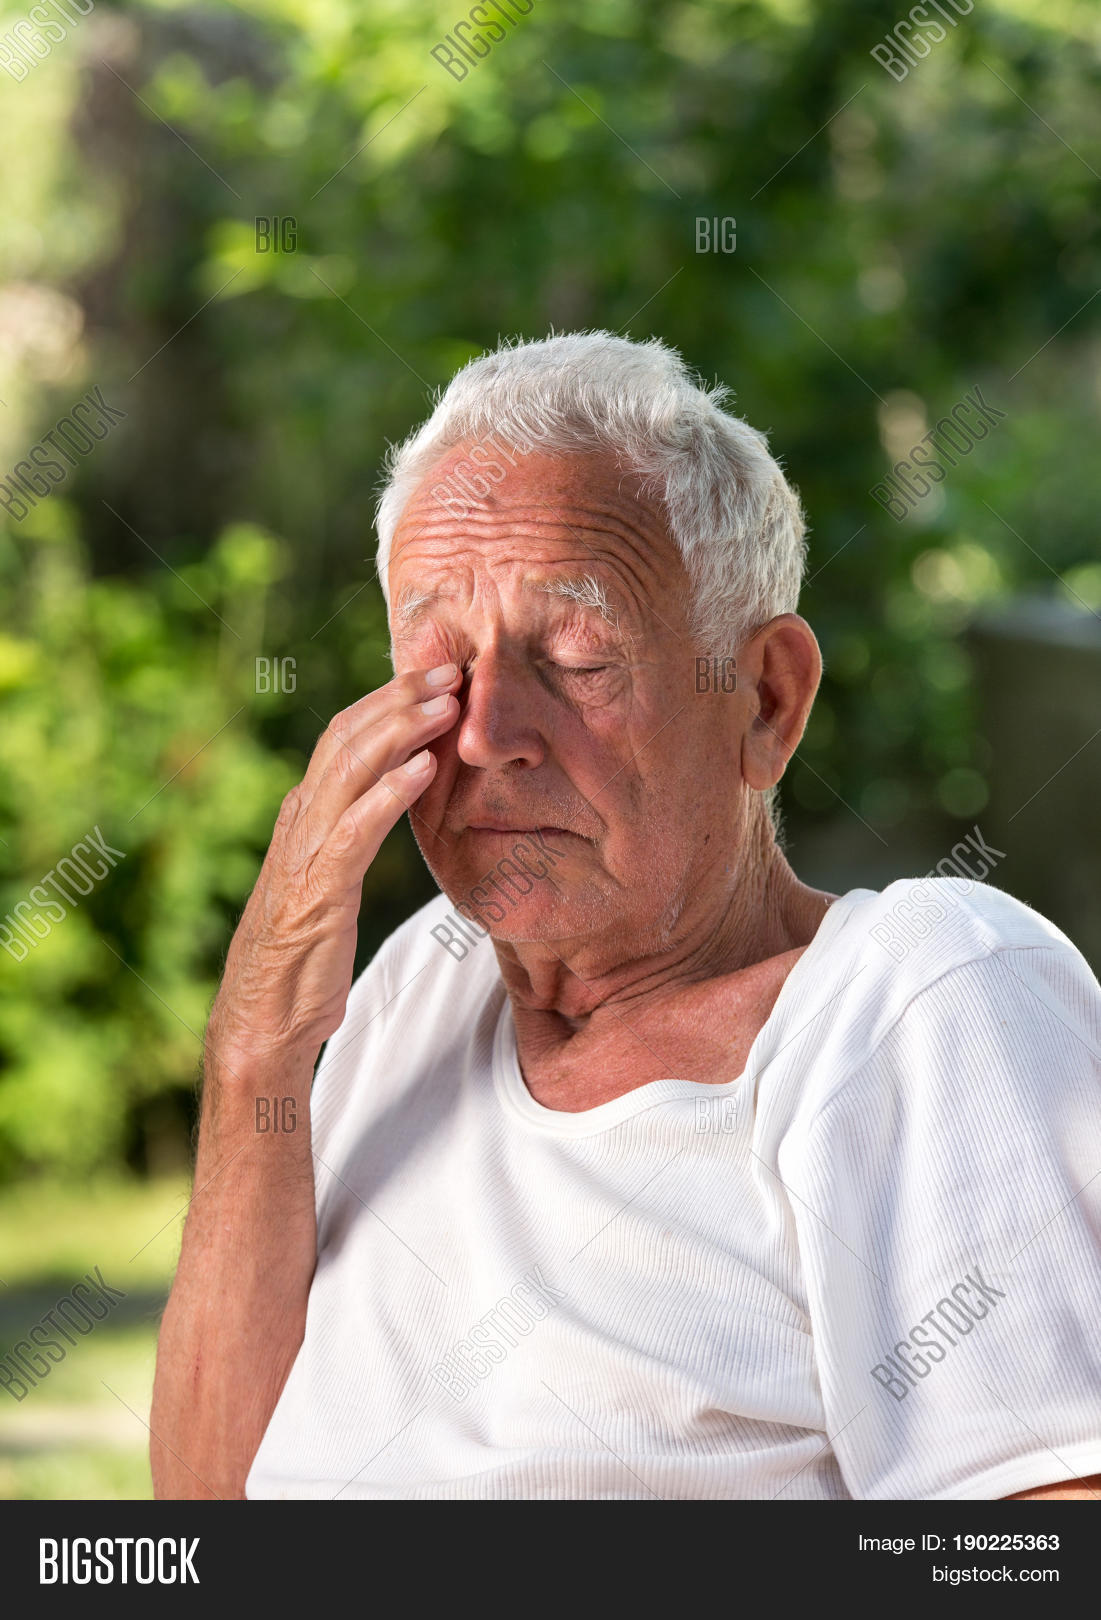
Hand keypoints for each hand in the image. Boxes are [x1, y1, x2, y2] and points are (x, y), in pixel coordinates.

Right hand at [208, 662, 461, 1066]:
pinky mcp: (318, 892)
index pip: (345, 735)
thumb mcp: (330, 876)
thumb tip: (389, 789)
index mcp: (305, 813)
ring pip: (349, 771)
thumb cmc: (304, 951)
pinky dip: (389, 796)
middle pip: (348, 737)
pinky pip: (355, 832)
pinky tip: (424, 772)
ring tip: (446, 707)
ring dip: (400, 732)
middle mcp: (301, 820)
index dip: (390, 700)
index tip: (438, 677)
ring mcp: (306, 853)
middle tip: (451, 671)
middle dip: (400, 699)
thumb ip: (351, 829)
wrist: (263, 1016)